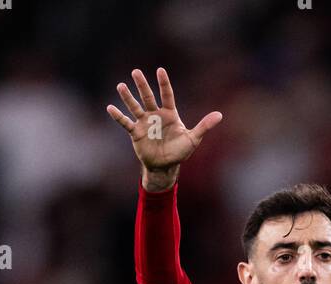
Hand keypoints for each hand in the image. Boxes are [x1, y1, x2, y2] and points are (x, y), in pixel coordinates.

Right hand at [106, 66, 221, 188]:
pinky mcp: (136, 133)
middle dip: (142, 85)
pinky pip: (126, 123)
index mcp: (169, 114)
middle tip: (135, 71)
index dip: (164, 83)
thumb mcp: (193, 139)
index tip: (160, 70)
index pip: (167, 95)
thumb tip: (220, 115)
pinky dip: (118, 116)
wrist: (165, 166)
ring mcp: (145, 123)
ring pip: (135, 107)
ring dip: (128, 97)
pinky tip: (110, 107)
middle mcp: (155, 115)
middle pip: (148, 97)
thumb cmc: (179, 152)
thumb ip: (204, 126)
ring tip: (121, 86)